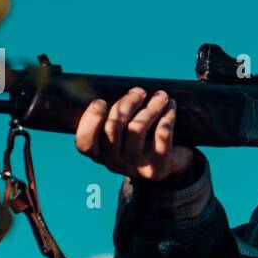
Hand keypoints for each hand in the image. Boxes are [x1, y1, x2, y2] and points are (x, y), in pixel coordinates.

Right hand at [74, 87, 193, 182]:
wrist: (173, 164)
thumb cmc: (144, 139)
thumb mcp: (125, 130)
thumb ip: (117, 114)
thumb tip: (126, 89)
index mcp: (100, 153)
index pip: (84, 143)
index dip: (90, 121)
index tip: (101, 101)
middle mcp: (113, 163)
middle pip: (112, 128)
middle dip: (127, 103)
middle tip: (140, 91)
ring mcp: (134, 167)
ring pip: (136, 129)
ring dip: (150, 107)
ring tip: (161, 96)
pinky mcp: (156, 169)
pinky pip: (160, 138)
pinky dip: (167, 118)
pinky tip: (170, 108)